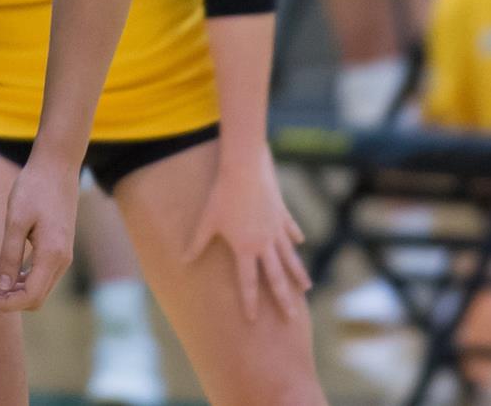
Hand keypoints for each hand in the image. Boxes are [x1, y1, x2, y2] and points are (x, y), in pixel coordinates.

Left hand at [0, 151, 78, 311]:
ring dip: (14, 290)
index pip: (30, 297)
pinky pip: (42, 274)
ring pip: (39, 288)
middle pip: (35, 298)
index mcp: (52, 255)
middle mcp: (62, 260)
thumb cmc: (34, 188)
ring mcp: (63, 255)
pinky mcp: (60, 247)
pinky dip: (23, 279)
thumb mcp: (15, 220)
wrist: (57, 165)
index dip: (5, 303)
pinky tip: (5, 271)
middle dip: (8, 299)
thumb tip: (2, 286)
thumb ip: (9, 255)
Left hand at [182, 146, 310, 321]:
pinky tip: (300, 243)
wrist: (245, 169)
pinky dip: (295, 237)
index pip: (248, 282)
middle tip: (293, 317)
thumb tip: (183, 260)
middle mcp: (265, 243)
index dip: (249, 302)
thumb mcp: (207, 221)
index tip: (252, 320)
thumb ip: (197, 243)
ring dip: (298, 273)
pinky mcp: (282, 213)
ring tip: (307, 288)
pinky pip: (289, 229)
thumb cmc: (222, 195)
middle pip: (276, 277)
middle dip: (284, 299)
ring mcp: (276, 229)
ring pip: (289, 257)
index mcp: (246, 248)